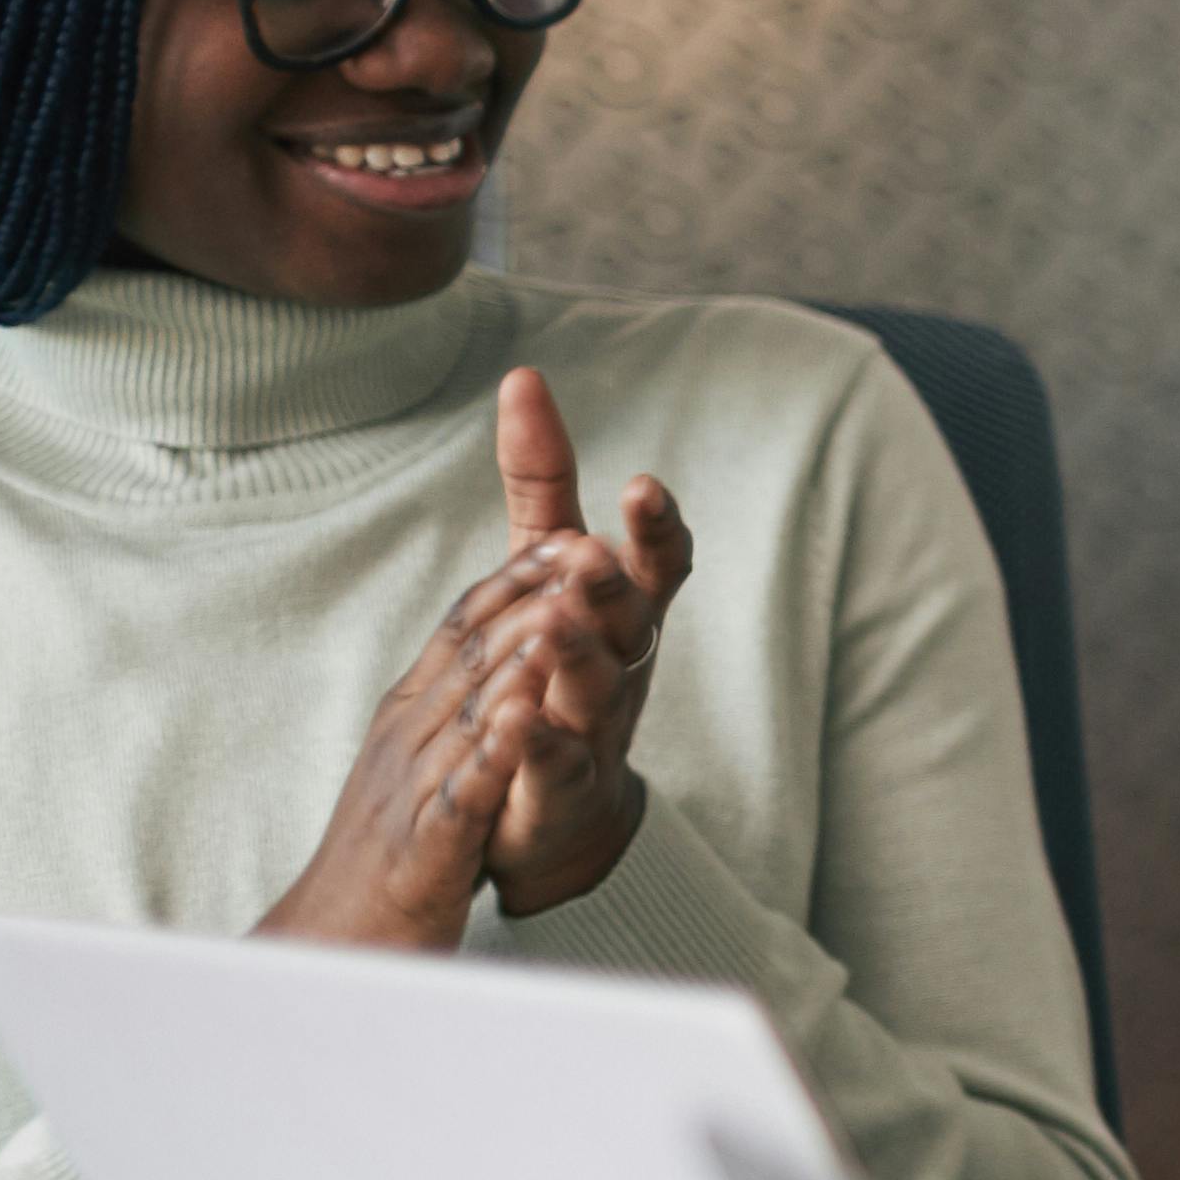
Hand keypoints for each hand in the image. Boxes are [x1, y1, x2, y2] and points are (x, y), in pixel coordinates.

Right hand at [260, 547, 605, 953]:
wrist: (333, 941)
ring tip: (567, 609)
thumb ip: (451, 710)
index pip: (462, 631)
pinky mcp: (427, 846)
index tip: (567, 534)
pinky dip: (494, 753)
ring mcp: (414, 788)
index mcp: (410, 716)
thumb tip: (492, 657)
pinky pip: (462, 791)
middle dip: (530, 597)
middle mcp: (407, 738)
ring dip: (518, 658)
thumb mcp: (420, 764)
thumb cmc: (389, 854)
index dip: (514, 580)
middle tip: (585, 545)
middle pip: (471, 654)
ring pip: (469, 711)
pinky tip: (528, 721)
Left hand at [473, 365, 692, 918]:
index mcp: (628, 609)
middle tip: (591, 553)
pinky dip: (542, 741)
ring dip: (581, 653)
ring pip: (597, 685)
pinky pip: (557, 761)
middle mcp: (625, 660)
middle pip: (631, 618)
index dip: (658, 529)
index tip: (643, 486)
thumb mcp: (550, 565)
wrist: (560, 803)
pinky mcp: (563, 784)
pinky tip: (520, 717)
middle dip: (614, 584)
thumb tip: (523, 375)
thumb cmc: (562, 664)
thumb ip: (542, 481)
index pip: (659, 562)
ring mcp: (599, 725)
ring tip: (556, 623)